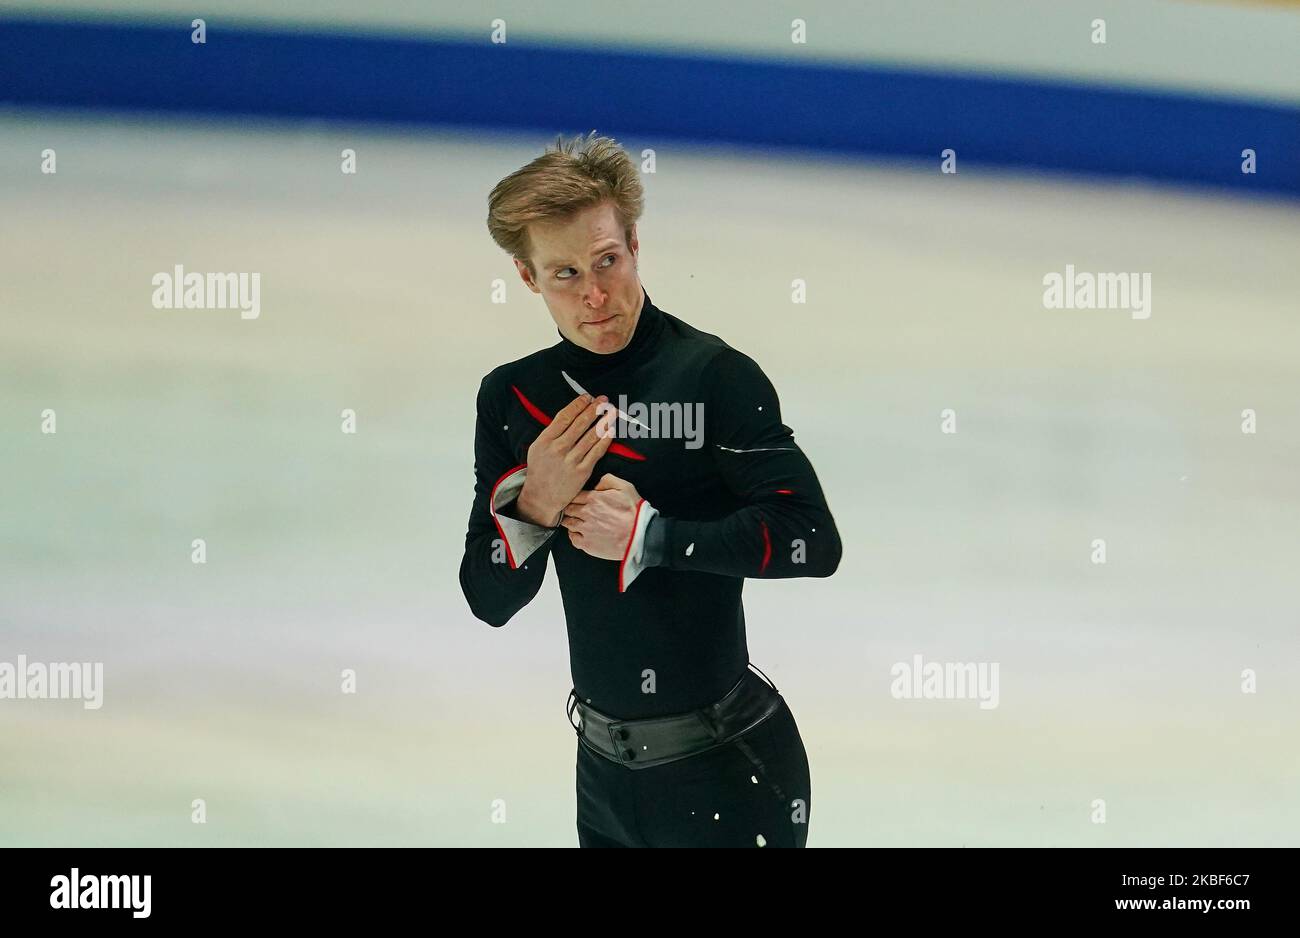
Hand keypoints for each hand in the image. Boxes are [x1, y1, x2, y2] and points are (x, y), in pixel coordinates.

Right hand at [515, 394, 615, 525]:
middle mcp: (557, 449)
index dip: (578, 405)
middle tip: (604, 400)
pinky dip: (605, 440)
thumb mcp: (538, 448)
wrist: (541, 497)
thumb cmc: (541, 469)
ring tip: (612, 412)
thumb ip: (552, 432)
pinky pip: (597, 452)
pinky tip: (611, 430)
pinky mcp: (582, 472)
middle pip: (579, 424)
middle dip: (594, 409)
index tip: (587, 397)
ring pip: (591, 436)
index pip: (564, 417)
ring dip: (604, 421)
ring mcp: (570, 461)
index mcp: (545, 440)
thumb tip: (572, 413)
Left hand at [561, 474, 642, 560]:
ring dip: (571, 521)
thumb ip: (608, 480)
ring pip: (567, 523)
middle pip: (568, 509)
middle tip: (575, 511)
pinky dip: (573, 535)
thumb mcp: (625, 487)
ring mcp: (585, 529)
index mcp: (594, 499)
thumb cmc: (634, 513)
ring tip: (578, 522)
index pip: (574, 496)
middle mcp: (586, 513)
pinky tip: (580, 533)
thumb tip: (596, 484)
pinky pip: (572, 538)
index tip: (578, 501)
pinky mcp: (587, 544)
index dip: (575, 498)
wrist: (640, 536)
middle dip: (571, 509)